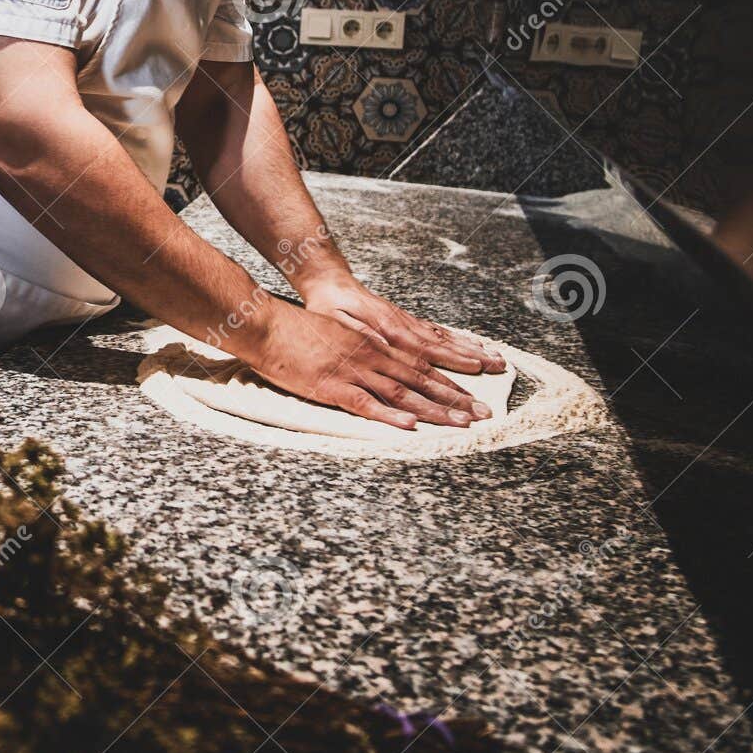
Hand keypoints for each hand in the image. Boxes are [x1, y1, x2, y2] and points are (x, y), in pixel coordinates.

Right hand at [236, 296, 490, 429]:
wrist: (267, 325)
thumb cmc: (299, 329)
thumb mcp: (339, 332)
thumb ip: (362, 346)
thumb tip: (383, 358)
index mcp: (373, 344)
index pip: (421, 364)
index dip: (449, 381)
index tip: (473, 394)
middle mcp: (371, 356)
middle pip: (421, 380)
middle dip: (456, 398)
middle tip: (484, 413)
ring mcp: (353, 371)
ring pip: (402, 394)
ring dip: (435, 410)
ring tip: (461, 423)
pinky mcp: (332, 387)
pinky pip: (366, 404)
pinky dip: (389, 417)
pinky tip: (410, 426)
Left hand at [298, 272, 505, 377]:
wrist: (330, 280)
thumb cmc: (328, 306)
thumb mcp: (333, 323)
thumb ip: (358, 337)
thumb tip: (382, 350)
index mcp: (387, 330)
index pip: (424, 354)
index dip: (450, 367)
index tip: (473, 378)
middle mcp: (403, 325)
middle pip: (442, 349)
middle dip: (472, 363)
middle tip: (497, 376)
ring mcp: (407, 322)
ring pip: (445, 338)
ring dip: (472, 351)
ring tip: (497, 360)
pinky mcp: (406, 320)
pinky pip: (438, 331)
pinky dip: (458, 340)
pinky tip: (474, 346)